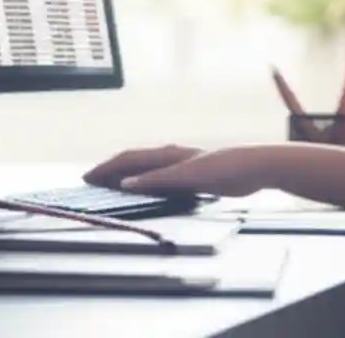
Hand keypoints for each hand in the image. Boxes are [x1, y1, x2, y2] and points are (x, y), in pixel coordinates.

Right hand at [90, 146, 270, 196]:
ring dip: (127, 174)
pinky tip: (148, 188)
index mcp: (167, 155)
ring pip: (146, 167)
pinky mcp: (194, 173)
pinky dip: (146, 181)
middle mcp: (172, 156)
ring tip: (112, 184)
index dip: (106, 169)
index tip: (87, 178)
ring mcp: (183, 164)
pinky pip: (160, 176)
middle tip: (91, 181)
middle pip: (134, 161)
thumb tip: (125, 184)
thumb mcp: (189, 176)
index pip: (128, 160)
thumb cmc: (226, 167)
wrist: (257, 166)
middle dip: (111, 170)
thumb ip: (158, 180)